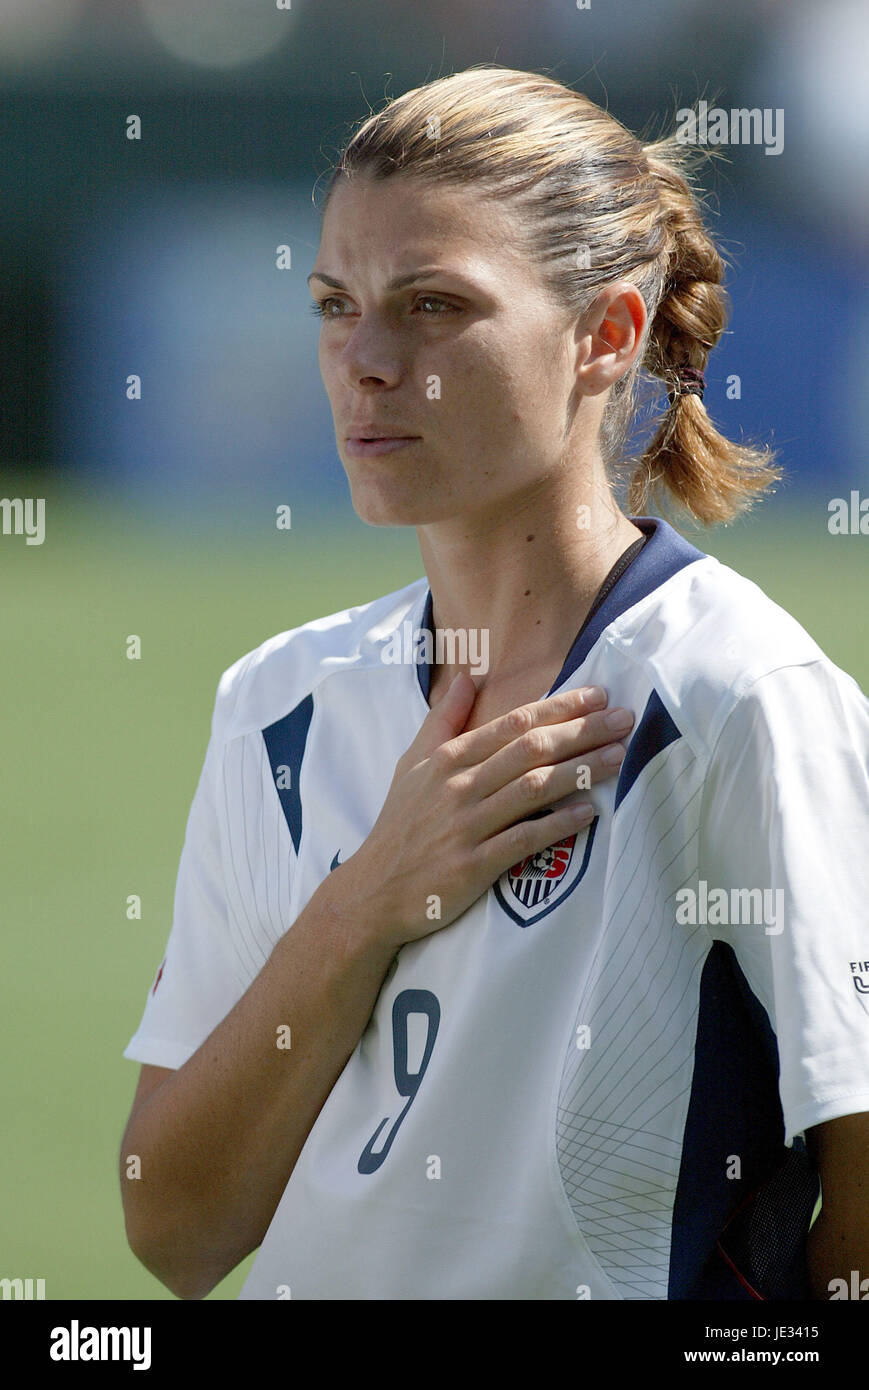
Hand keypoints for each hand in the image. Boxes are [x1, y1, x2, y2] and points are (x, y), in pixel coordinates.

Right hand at [329, 672, 632, 948]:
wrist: (374, 891)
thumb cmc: (400, 824)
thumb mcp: (412, 764)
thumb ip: (443, 719)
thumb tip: (468, 675)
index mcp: (448, 758)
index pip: (513, 723)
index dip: (558, 707)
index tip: (597, 696)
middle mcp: (459, 785)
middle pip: (530, 749)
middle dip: (582, 731)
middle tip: (624, 719)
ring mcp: (466, 825)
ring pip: (533, 788)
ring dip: (580, 770)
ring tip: (617, 757)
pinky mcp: (473, 865)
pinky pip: (524, 839)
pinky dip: (558, 824)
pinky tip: (588, 812)